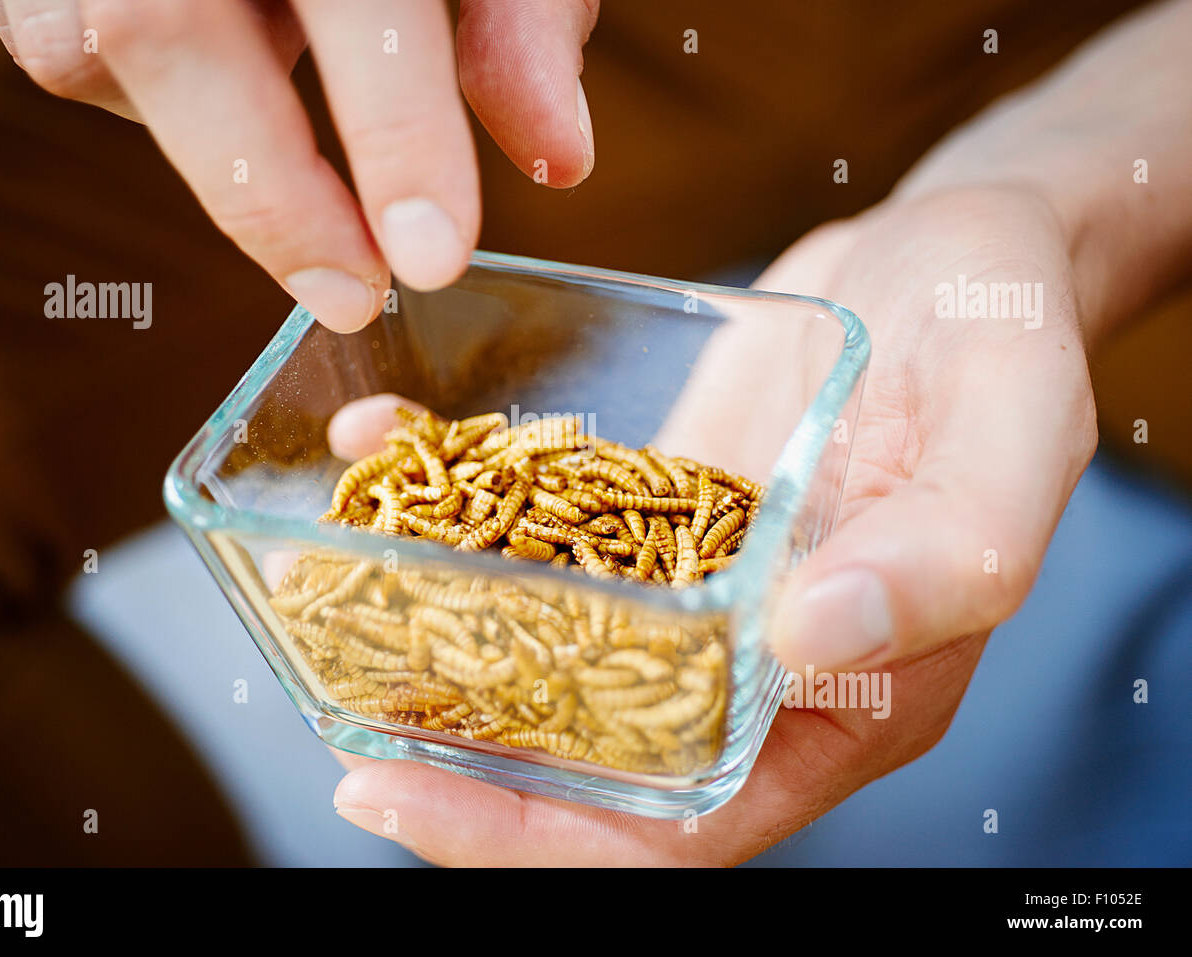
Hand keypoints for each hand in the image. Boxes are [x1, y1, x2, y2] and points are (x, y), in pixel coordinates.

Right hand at [0, 0, 598, 329]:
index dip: (397, 131)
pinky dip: (186, 107)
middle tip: (352, 298)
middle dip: (269, 195)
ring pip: (118, 61)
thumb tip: (560, 158)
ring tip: (319, 194)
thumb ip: (522, 20)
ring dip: (231, 160)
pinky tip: (240, 75)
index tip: (432, 255)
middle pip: (169, 33)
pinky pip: (99, 65)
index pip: (361, 0)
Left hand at [330, 184, 1097, 864]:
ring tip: (330, 603)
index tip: (404, 797)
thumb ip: (941, 553)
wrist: (953, 254)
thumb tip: (812, 636)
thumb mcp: (1010, 433)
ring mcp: (695, 588)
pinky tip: (382, 448)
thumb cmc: (1007, 340)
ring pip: (555, 655)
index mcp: (846, 697)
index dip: (543, 836)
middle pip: (594, 761)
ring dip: (443, 642)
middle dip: (464, 764)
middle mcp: (755, 664)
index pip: (681, 822)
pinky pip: (549, 535)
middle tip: (342, 734)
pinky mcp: (653, 513)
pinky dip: (466, 509)